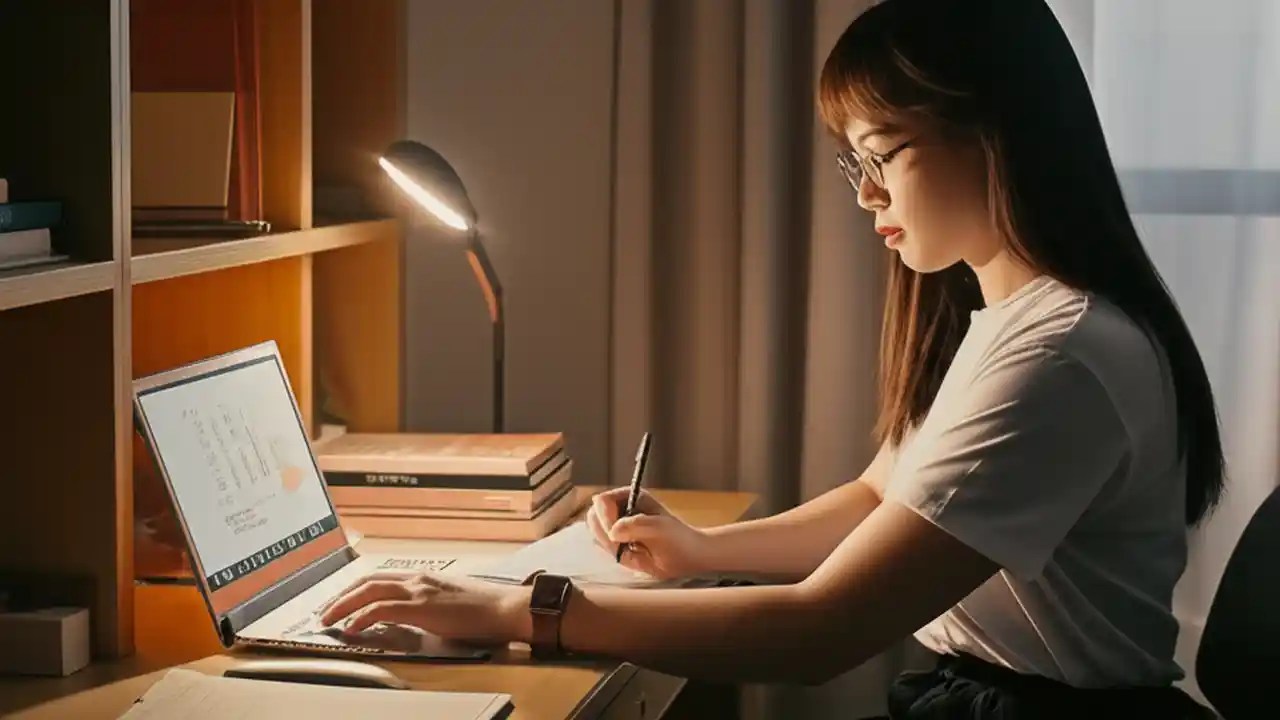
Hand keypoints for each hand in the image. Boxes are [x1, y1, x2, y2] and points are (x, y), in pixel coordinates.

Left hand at [318, 571, 529, 644]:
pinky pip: (382, 610)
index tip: (340, 601)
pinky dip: (362, 617)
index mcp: (424, 578)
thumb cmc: (486, 609)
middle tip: (324, 611)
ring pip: (369, 591)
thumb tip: (416, 616)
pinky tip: (352, 628)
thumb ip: (431, 604)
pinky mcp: (422, 608)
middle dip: (341, 595)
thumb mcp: (452, 601)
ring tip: (328, 619)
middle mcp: (417, 579)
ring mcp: (419, 591)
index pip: (380, 578)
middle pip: (368, 580)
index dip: (355, 588)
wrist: (506, 608)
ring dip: (343, 605)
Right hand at [586, 487, 711, 579]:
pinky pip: (603, 547)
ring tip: (633, 549)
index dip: (605, 517)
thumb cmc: (678, 539)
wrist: (687, 558)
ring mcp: (616, 525)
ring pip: (596, 533)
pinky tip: (633, 555)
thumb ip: (636, 526)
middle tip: (624, 545)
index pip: (602, 501)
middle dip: (605, 533)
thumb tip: (613, 531)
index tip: (617, 534)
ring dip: (610, 545)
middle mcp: (620, 508)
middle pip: (594, 516)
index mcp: (629, 497)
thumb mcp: (660, 529)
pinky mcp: (616, 542)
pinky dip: (613, 554)